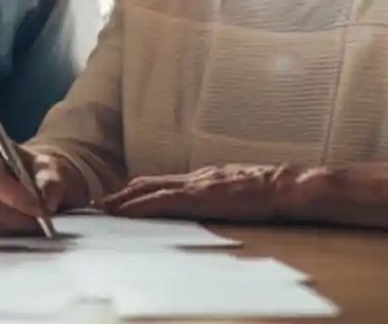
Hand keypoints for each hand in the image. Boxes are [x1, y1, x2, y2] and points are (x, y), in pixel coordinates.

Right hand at [0, 133, 81, 236]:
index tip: (39, 209)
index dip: (14, 197)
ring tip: (26, 224)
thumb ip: (52, 179)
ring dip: (4, 227)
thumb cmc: (31, 168)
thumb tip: (48, 200)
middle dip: (10, 216)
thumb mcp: (48, 166)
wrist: (20, 176)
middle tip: (35, 222)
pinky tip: (11, 227)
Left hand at [99, 164, 307, 221]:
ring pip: (151, 190)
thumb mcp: (238, 187)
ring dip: (126, 200)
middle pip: (150, 183)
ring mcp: (196, 185)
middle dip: (125, 194)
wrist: (285, 185)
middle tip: (102, 204)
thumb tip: (209, 199)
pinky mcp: (199, 196)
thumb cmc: (269, 189)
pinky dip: (141, 206)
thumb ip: (219, 192)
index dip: (140, 189)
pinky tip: (126, 211)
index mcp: (204, 177)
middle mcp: (195, 177)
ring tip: (106, 208)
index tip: (120, 196)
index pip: (164, 181)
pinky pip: (163, 200)